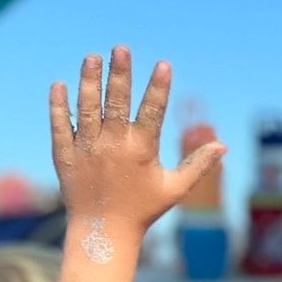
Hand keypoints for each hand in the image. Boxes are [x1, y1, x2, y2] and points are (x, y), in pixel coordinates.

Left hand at [48, 46, 223, 241]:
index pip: (152, 111)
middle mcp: (112, 146)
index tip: (163, 64)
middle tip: (120, 48)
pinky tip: (59, 84)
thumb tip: (223, 145)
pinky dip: (58, 106)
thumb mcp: (174, 189)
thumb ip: (197, 165)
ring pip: (86, 108)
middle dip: (119, 74)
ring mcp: (86, 150)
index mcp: (140, 150)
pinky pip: (60, 126)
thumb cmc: (142, 210)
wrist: (103, 234)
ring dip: (88, 81)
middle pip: (116, 102)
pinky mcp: (65, 157)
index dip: (158, 87)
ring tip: (92, 57)